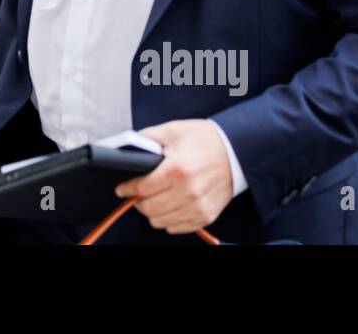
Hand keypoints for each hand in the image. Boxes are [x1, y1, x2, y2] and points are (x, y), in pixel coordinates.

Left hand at [114, 120, 232, 234]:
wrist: (237, 150)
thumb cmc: (204, 139)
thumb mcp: (173, 130)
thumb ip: (147, 138)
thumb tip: (127, 148)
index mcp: (177, 169)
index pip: (142, 187)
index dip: (127, 189)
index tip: (121, 189)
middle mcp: (188, 191)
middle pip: (149, 208)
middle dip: (137, 201)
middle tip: (135, 194)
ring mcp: (198, 206)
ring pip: (160, 221)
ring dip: (151, 212)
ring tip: (151, 200)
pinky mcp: (207, 216)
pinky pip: (177, 227)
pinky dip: (168, 220)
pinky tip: (167, 207)